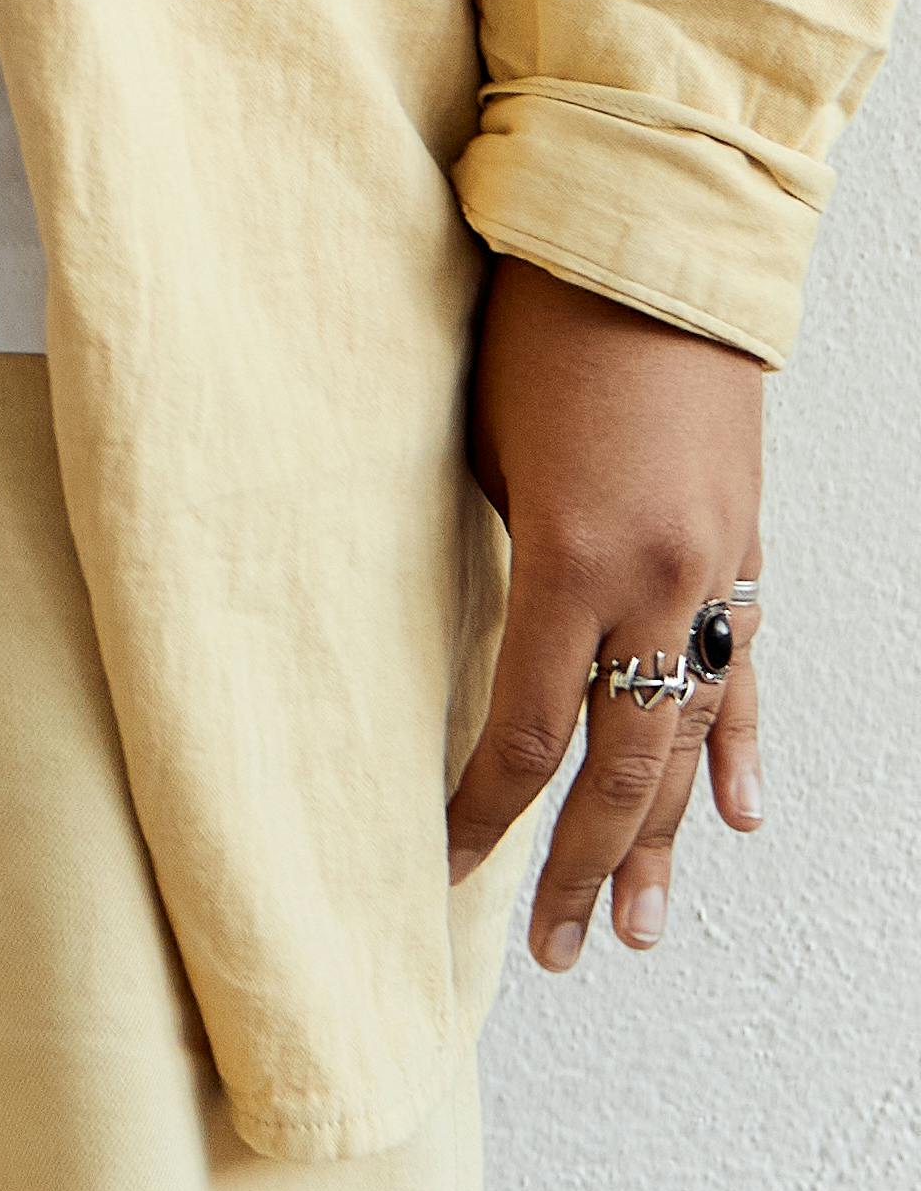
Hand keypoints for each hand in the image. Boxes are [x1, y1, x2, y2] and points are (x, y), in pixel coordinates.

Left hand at [447, 255, 768, 972]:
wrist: (649, 239)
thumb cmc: (533, 322)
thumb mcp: (482, 441)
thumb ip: (502, 550)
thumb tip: (495, 630)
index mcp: (572, 558)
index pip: (522, 729)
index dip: (483, 811)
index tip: (448, 869)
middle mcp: (657, 583)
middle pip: (619, 764)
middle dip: (581, 865)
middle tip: (555, 951)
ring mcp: (714, 569)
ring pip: (690, 738)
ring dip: (667, 840)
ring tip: (641, 931)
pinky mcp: (743, 542)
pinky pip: (743, 670)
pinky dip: (738, 745)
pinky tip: (740, 814)